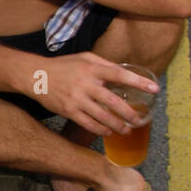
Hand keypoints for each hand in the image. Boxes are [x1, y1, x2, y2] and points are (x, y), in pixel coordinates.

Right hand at [36, 53, 158, 136]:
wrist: (36, 76)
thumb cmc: (63, 66)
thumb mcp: (85, 58)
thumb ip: (104, 64)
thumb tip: (124, 72)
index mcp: (92, 69)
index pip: (119, 75)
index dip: (138, 82)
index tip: (154, 89)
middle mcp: (85, 84)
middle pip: (113, 102)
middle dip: (129, 113)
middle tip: (140, 120)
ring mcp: (76, 99)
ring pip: (102, 116)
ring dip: (117, 125)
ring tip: (127, 130)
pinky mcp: (68, 111)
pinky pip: (88, 123)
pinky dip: (101, 129)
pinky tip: (108, 132)